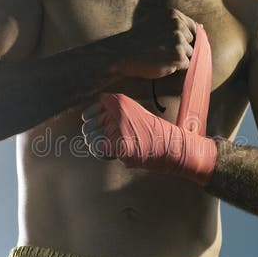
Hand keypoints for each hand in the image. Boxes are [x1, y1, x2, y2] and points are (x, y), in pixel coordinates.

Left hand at [81, 24, 217, 185]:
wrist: (172, 146)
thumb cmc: (151, 133)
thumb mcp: (132, 113)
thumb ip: (110, 114)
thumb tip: (85, 124)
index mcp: (119, 101)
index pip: (88, 114)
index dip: (90, 125)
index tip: (99, 130)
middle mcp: (117, 111)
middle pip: (87, 128)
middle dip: (94, 138)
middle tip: (109, 142)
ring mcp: (119, 128)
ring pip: (91, 140)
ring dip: (99, 148)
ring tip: (115, 147)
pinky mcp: (120, 145)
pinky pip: (99, 151)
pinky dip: (104, 155)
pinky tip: (117, 153)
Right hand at [113, 6, 198, 78]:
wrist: (122, 54)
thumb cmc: (138, 40)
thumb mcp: (156, 23)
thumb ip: (178, 24)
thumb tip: (202, 26)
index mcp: (173, 15)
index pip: (194, 28)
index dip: (189, 40)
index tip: (179, 47)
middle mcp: (177, 25)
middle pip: (194, 42)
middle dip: (184, 50)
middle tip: (166, 54)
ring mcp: (178, 40)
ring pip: (191, 54)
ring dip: (180, 60)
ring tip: (162, 59)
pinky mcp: (177, 56)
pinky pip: (187, 65)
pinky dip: (178, 68)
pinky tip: (163, 65)